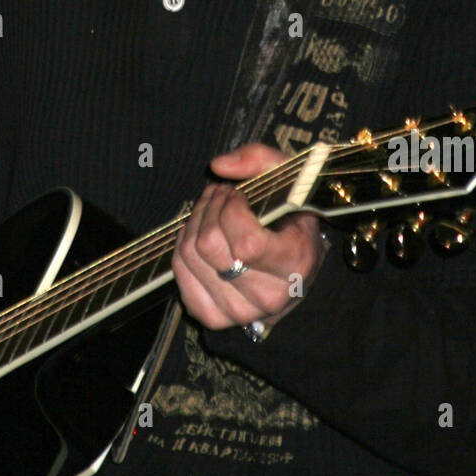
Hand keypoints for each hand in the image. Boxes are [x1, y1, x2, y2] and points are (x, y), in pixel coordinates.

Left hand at [172, 143, 325, 331]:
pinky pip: (179, 274)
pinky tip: (200, 235)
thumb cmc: (292, 217)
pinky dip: (182, 247)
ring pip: (189, 257)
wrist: (296, 266)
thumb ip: (259, 159)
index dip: (231, 208)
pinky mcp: (213, 316)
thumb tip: (217, 166)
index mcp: (295, 265)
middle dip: (208, 207)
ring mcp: (239, 312)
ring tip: (210, 209)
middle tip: (219, 194)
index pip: (246, 242)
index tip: (237, 194)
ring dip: (193, 222)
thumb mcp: (290, 179)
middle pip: (209, 246)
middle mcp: (269, 296)